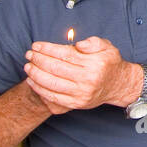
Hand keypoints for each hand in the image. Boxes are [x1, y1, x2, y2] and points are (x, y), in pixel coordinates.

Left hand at [24, 36, 138, 112]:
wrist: (118, 85)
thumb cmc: (109, 64)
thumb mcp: (107, 47)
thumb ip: (93, 42)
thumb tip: (78, 44)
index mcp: (94, 64)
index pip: (64, 54)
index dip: (47, 49)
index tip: (36, 45)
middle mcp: (87, 80)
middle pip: (55, 69)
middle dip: (38, 60)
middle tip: (29, 54)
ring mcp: (81, 94)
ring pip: (51, 83)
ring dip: (35, 74)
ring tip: (27, 66)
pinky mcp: (76, 104)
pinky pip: (53, 97)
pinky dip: (39, 89)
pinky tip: (32, 81)